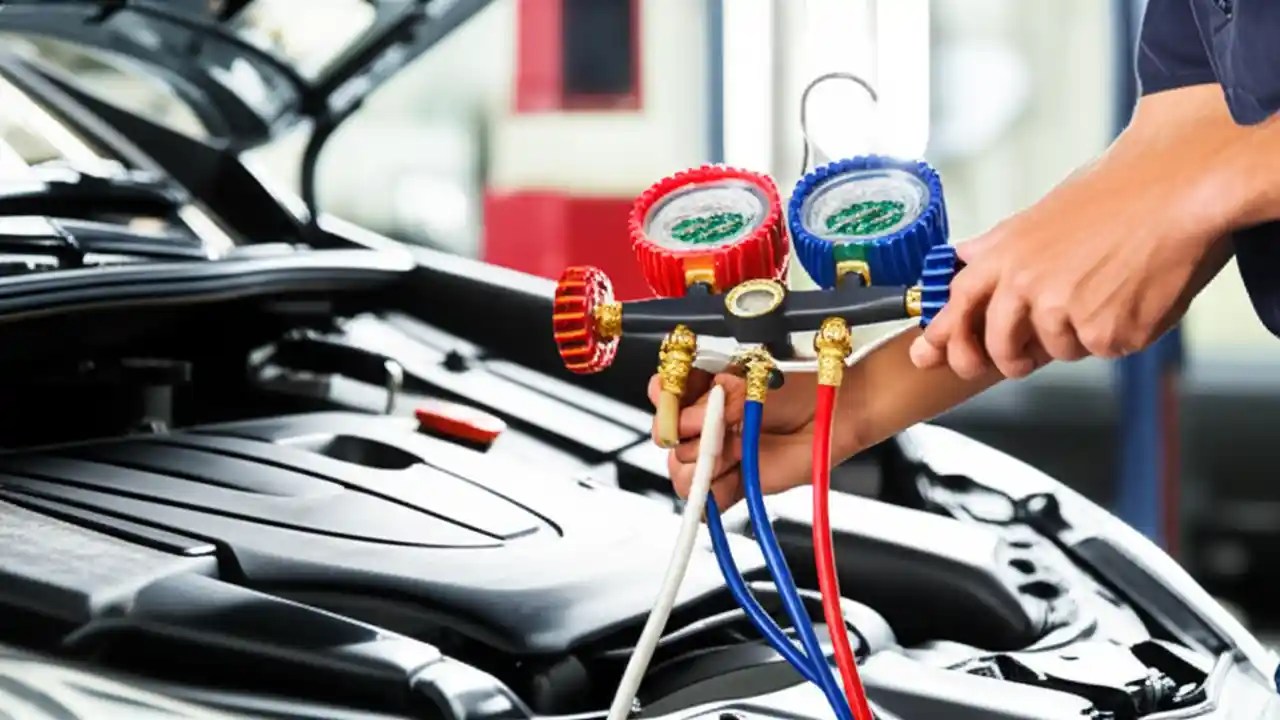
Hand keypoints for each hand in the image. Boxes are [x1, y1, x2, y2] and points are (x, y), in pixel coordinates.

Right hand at [648, 369, 817, 509]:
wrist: (835, 410)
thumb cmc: (800, 385)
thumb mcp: (749, 382)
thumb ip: (713, 403)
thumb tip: (684, 424)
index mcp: (705, 390)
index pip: (664, 396)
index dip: (663, 399)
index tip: (667, 398)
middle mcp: (707, 424)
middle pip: (667, 441)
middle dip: (686, 437)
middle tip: (715, 428)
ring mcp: (719, 455)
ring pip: (682, 473)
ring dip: (702, 465)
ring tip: (734, 452)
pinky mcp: (735, 484)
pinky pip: (706, 501)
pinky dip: (714, 494)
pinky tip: (735, 476)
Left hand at [909, 85, 1240, 378]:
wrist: (1178, 185)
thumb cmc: (1117, 193)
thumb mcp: (1040, 215)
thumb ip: (1001, 247)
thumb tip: (964, 261)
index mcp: (1005, 255)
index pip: (957, 305)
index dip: (942, 336)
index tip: (929, 355)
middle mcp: (1026, 286)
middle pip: (1000, 349)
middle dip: (1012, 357)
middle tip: (1030, 350)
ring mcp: (1064, 313)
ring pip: (1057, 351)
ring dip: (1078, 334)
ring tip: (1106, 287)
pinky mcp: (1105, 333)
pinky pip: (1102, 350)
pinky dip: (1120, 331)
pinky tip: (1133, 292)